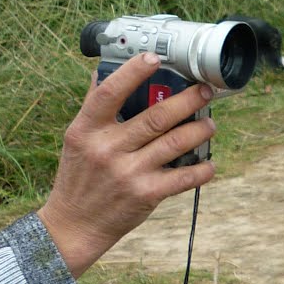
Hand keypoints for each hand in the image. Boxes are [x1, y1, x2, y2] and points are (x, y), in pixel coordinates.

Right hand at [37, 53, 216, 277]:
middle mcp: (107, 149)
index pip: (108, 94)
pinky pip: (182, 178)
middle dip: (188, 101)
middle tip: (206, 91)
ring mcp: (127, 173)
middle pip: (155, 117)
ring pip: (174, 143)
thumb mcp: (77, 140)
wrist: (73, 225)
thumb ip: (92, 107)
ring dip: (200, 130)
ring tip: (210, 125)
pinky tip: (209, 163)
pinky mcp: (145, 194)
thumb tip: (101, 71)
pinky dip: (201, 169)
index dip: (132, 72)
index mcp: (86, 131)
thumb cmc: (79, 177)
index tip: (154, 57)